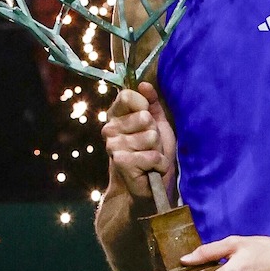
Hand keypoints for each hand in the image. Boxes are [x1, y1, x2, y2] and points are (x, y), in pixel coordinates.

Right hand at [102, 82, 175, 199]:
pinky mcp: (121, 162)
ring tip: (151, 157)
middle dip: (156, 133)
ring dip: (158, 150)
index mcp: (116, 117)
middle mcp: (110, 129)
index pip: (127, 96)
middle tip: (151, 145)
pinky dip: (159, 164)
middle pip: (143, 117)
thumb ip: (151, 102)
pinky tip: (152, 170)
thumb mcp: (157, 123)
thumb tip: (144, 84)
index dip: (144, 105)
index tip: (148, 118)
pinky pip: (152, 156)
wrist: (148, 186)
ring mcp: (113, 146)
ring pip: (150, 137)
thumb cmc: (153, 152)